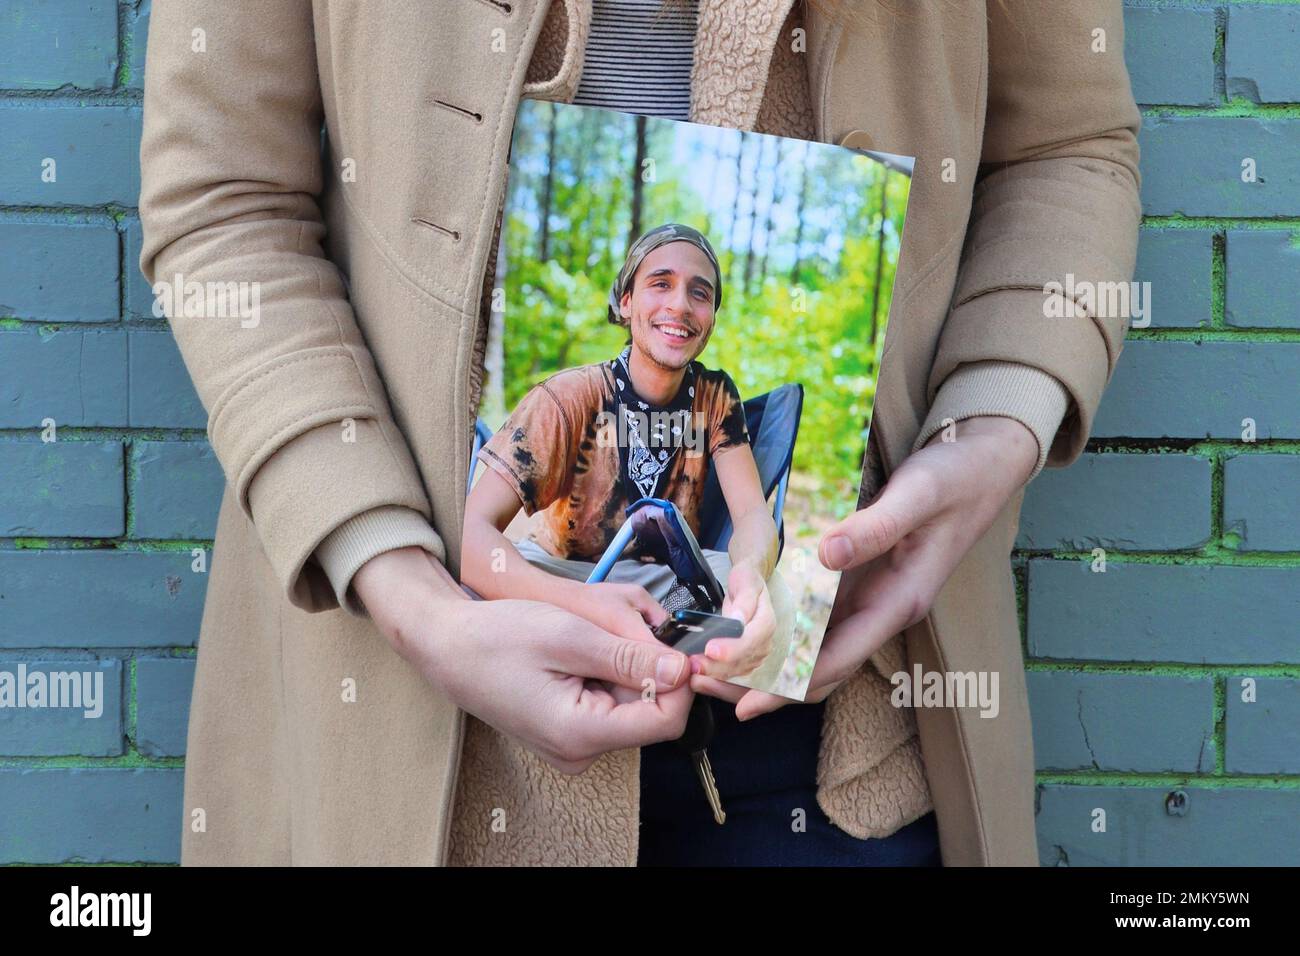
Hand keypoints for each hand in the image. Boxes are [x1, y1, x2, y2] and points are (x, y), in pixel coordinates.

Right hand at [353, 547, 692, 773]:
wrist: (446, 647)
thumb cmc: (497, 637)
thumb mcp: (570, 635)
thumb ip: (630, 656)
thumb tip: (682, 670)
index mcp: (581, 734)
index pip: (665, 721)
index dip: (682, 682)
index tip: (680, 643)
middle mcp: (580, 752)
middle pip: (648, 713)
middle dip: (648, 668)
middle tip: (621, 628)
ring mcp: (572, 746)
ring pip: (629, 706)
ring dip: (626, 668)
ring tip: (590, 638)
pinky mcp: (567, 732)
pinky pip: (607, 706)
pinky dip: (607, 675)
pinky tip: (580, 652)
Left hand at [690, 562, 774, 681]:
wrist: (750, 588)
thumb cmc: (747, 583)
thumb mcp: (746, 583)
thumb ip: (744, 602)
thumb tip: (738, 620)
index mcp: (766, 623)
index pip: (751, 640)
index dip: (732, 649)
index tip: (711, 650)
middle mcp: (764, 643)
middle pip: (741, 661)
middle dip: (716, 667)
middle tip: (693, 665)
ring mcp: (756, 655)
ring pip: (735, 673)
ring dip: (713, 677)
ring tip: (692, 673)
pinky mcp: (746, 663)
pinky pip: (731, 676)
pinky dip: (714, 680)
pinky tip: (698, 678)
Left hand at [693, 416, 1037, 720]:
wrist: (984, 464)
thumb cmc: (956, 479)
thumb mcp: (919, 496)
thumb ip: (875, 527)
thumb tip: (825, 553)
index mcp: (898, 600)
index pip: (836, 659)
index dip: (787, 683)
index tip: (743, 699)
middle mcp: (881, 610)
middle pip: (815, 667)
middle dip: (761, 682)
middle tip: (703, 681)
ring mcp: (869, 598)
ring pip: (810, 648)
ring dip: (761, 659)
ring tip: (706, 665)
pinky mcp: (858, 582)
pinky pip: (811, 618)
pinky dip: (775, 628)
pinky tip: (739, 625)